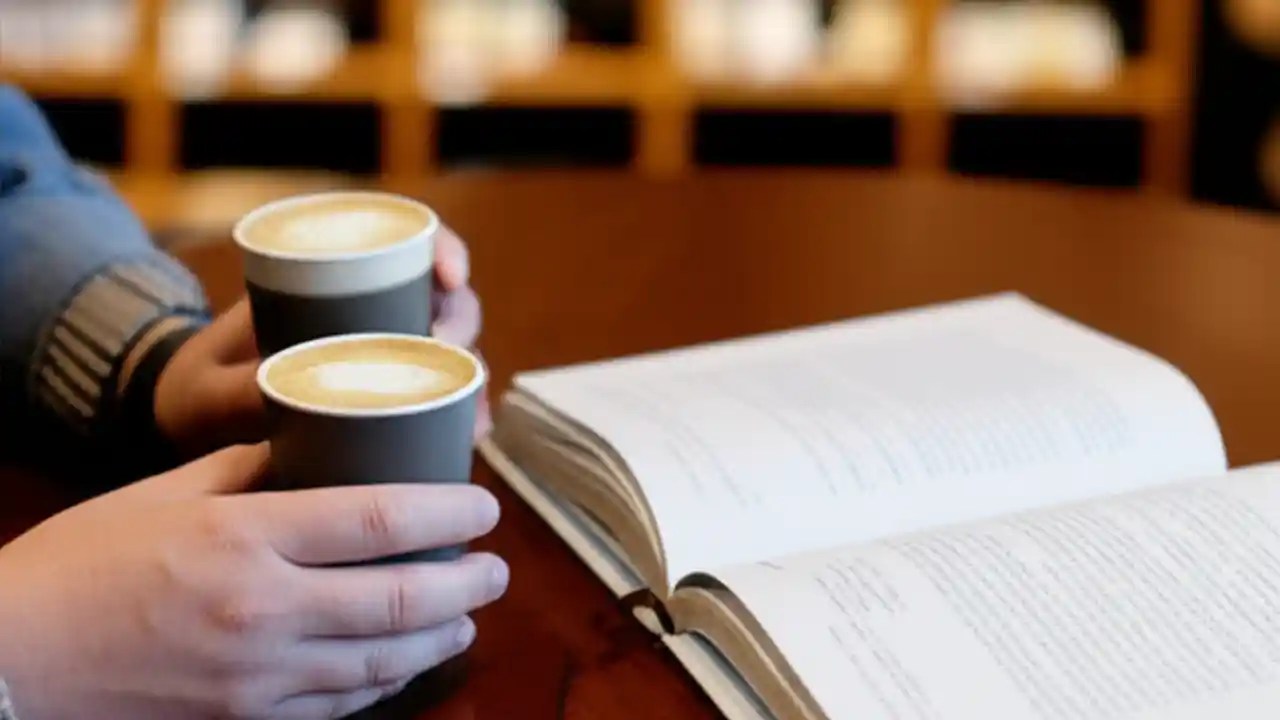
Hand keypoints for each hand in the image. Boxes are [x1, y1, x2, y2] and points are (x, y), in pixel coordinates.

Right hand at [0, 444, 507, 719]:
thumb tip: (311, 452)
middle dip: (468, 581)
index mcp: (244, 537)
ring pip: (384, 661)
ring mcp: (258, 677)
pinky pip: (341, 706)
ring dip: (441, 637)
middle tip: (497, 567)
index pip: (380, 517)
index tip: (484, 504)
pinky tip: (404, 664)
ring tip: (469, 617)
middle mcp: (264, 609)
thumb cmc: (79, 567)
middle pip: (402, 596)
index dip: (450, 510)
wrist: (12, 666)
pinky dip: (384, 683)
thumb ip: (248, 470)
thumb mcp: (162, 494)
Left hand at [154, 225, 490, 456]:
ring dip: (470, 376)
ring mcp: (383, 355)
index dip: (443, 250)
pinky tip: (469, 434)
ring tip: (471, 413)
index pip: (406, 244)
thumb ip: (237, 389)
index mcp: (331, 280)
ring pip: (451, 350)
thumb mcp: (208, 384)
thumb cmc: (195, 386)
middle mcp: (370, 312)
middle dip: (462, 327)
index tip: (451, 275)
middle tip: (454, 360)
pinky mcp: (388, 398)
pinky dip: (459, 410)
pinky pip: (438, 395)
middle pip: (443, 300)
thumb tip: (283, 392)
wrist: (186, 423)